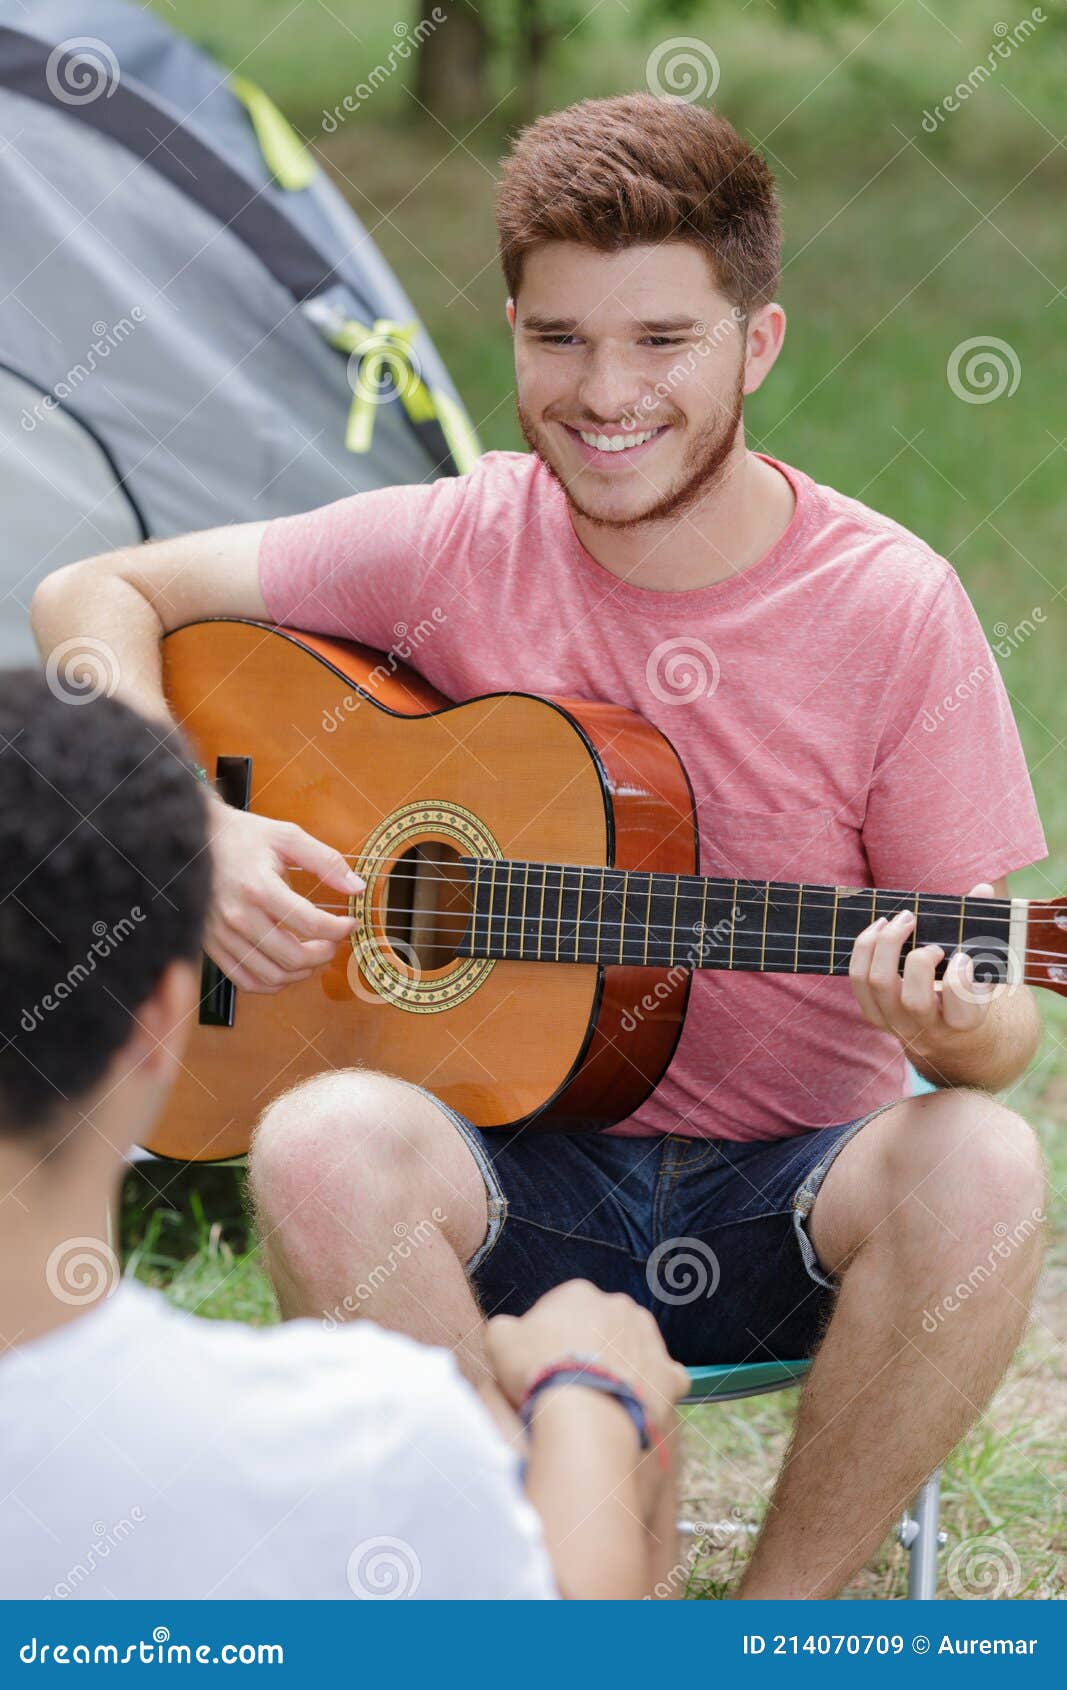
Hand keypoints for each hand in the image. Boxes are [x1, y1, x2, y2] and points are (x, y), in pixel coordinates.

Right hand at [204, 804, 362, 992]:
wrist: (195, 839)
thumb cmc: (242, 836)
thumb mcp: (287, 836)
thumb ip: (325, 860)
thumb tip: (356, 886)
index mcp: (259, 887)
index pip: (310, 924)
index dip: (339, 929)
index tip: (350, 923)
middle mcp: (239, 916)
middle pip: (293, 957)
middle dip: (324, 954)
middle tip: (334, 942)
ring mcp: (222, 935)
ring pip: (271, 976)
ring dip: (302, 973)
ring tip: (315, 956)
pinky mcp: (211, 945)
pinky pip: (245, 980)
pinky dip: (272, 983)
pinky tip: (287, 968)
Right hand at [486, 1279, 689, 1435]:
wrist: (586, 1415)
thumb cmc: (539, 1373)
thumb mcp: (500, 1341)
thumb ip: (505, 1327)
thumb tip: (510, 1329)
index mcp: (580, 1293)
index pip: (565, 1309)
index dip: (552, 1337)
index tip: (545, 1362)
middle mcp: (620, 1307)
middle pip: (603, 1325)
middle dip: (591, 1346)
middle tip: (573, 1380)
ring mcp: (650, 1339)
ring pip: (635, 1347)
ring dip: (622, 1364)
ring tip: (602, 1395)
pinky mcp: (669, 1374)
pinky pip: (664, 1378)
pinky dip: (653, 1388)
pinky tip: (635, 1404)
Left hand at [849, 881, 998, 1052]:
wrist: (951, 1036)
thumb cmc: (971, 990)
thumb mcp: (986, 969)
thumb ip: (986, 929)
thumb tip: (983, 889)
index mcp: (964, 1024)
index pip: (962, 1013)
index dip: (960, 981)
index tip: (963, 956)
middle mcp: (928, 1030)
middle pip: (914, 1001)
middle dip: (918, 960)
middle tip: (932, 940)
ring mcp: (897, 1025)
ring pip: (879, 987)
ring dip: (885, 946)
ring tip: (901, 921)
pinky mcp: (875, 1015)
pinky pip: (859, 983)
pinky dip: (864, 951)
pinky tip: (879, 928)